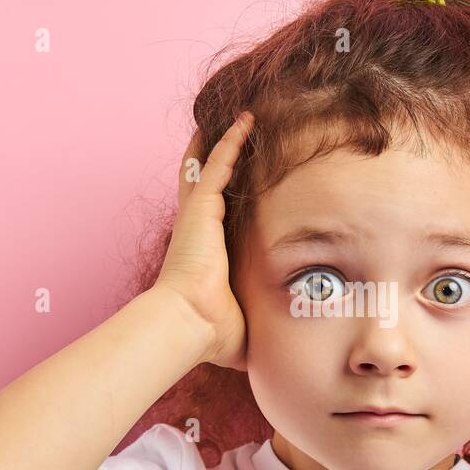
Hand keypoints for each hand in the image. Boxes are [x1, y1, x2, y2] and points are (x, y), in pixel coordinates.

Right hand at [153, 111, 255, 370]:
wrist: (187, 325)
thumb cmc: (209, 334)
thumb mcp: (243, 326)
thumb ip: (259, 328)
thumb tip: (281, 353)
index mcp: (204, 253)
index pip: (213, 217)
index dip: (221, 196)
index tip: (233, 182)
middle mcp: (197, 229)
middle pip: (204, 182)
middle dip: (216, 157)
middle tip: (227, 133)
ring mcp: (197, 216)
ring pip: (211, 166)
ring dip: (227, 141)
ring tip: (244, 116)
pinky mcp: (201, 208)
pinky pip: (218, 164)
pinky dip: (231, 141)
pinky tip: (246, 121)